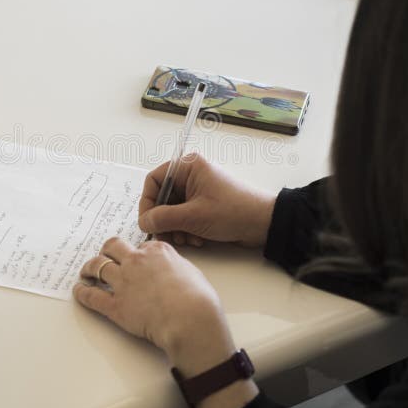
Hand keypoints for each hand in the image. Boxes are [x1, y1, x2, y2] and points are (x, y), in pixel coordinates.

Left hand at [73, 237, 231, 371]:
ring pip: (97, 266)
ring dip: (89, 268)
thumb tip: (172, 271)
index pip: (141, 246)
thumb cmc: (197, 299)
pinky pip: (92, 296)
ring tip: (86, 271)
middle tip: (105, 256)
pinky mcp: (115, 305)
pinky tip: (79, 291)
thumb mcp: (192, 272)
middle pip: (113, 247)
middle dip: (107, 250)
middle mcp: (137, 262)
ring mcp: (123, 282)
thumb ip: (176, 267)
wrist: (189, 319)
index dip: (138, 253)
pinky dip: (82, 293)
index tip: (136, 259)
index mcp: (157, 251)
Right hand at [139, 153, 275, 247]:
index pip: (154, 180)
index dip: (147, 201)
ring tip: (186, 240)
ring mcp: (197, 192)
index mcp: (188, 167)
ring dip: (175, 228)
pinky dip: (186, 230)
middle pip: (162, 198)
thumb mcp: (194, 216)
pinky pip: (184, 218)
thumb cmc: (233, 211)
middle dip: (163, 220)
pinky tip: (197, 240)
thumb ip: (164, 218)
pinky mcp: (203, 206)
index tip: (147, 222)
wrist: (264, 223)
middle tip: (166, 236)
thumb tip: (144, 222)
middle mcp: (191, 176)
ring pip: (172, 211)